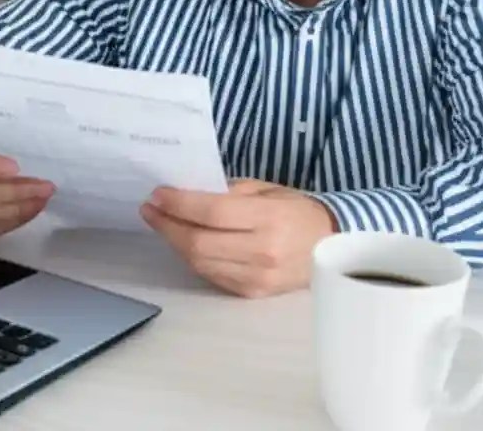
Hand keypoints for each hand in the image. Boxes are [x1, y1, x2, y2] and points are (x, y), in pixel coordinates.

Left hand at [139, 178, 337, 297]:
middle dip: (167, 225)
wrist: (331, 246)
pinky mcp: (252, 294)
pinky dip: (193, 257)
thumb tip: (185, 195)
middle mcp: (263, 252)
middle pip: (199, 243)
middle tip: (151, 208)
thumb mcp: (267, 190)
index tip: (157, 194)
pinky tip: (185, 242)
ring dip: (175, 242)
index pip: (212, 213)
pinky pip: (211, 275)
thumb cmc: (297, 211)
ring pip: (200, 263)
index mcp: (270, 218)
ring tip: (162, 222)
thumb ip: (227, 193)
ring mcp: (257, 278)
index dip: (179, 204)